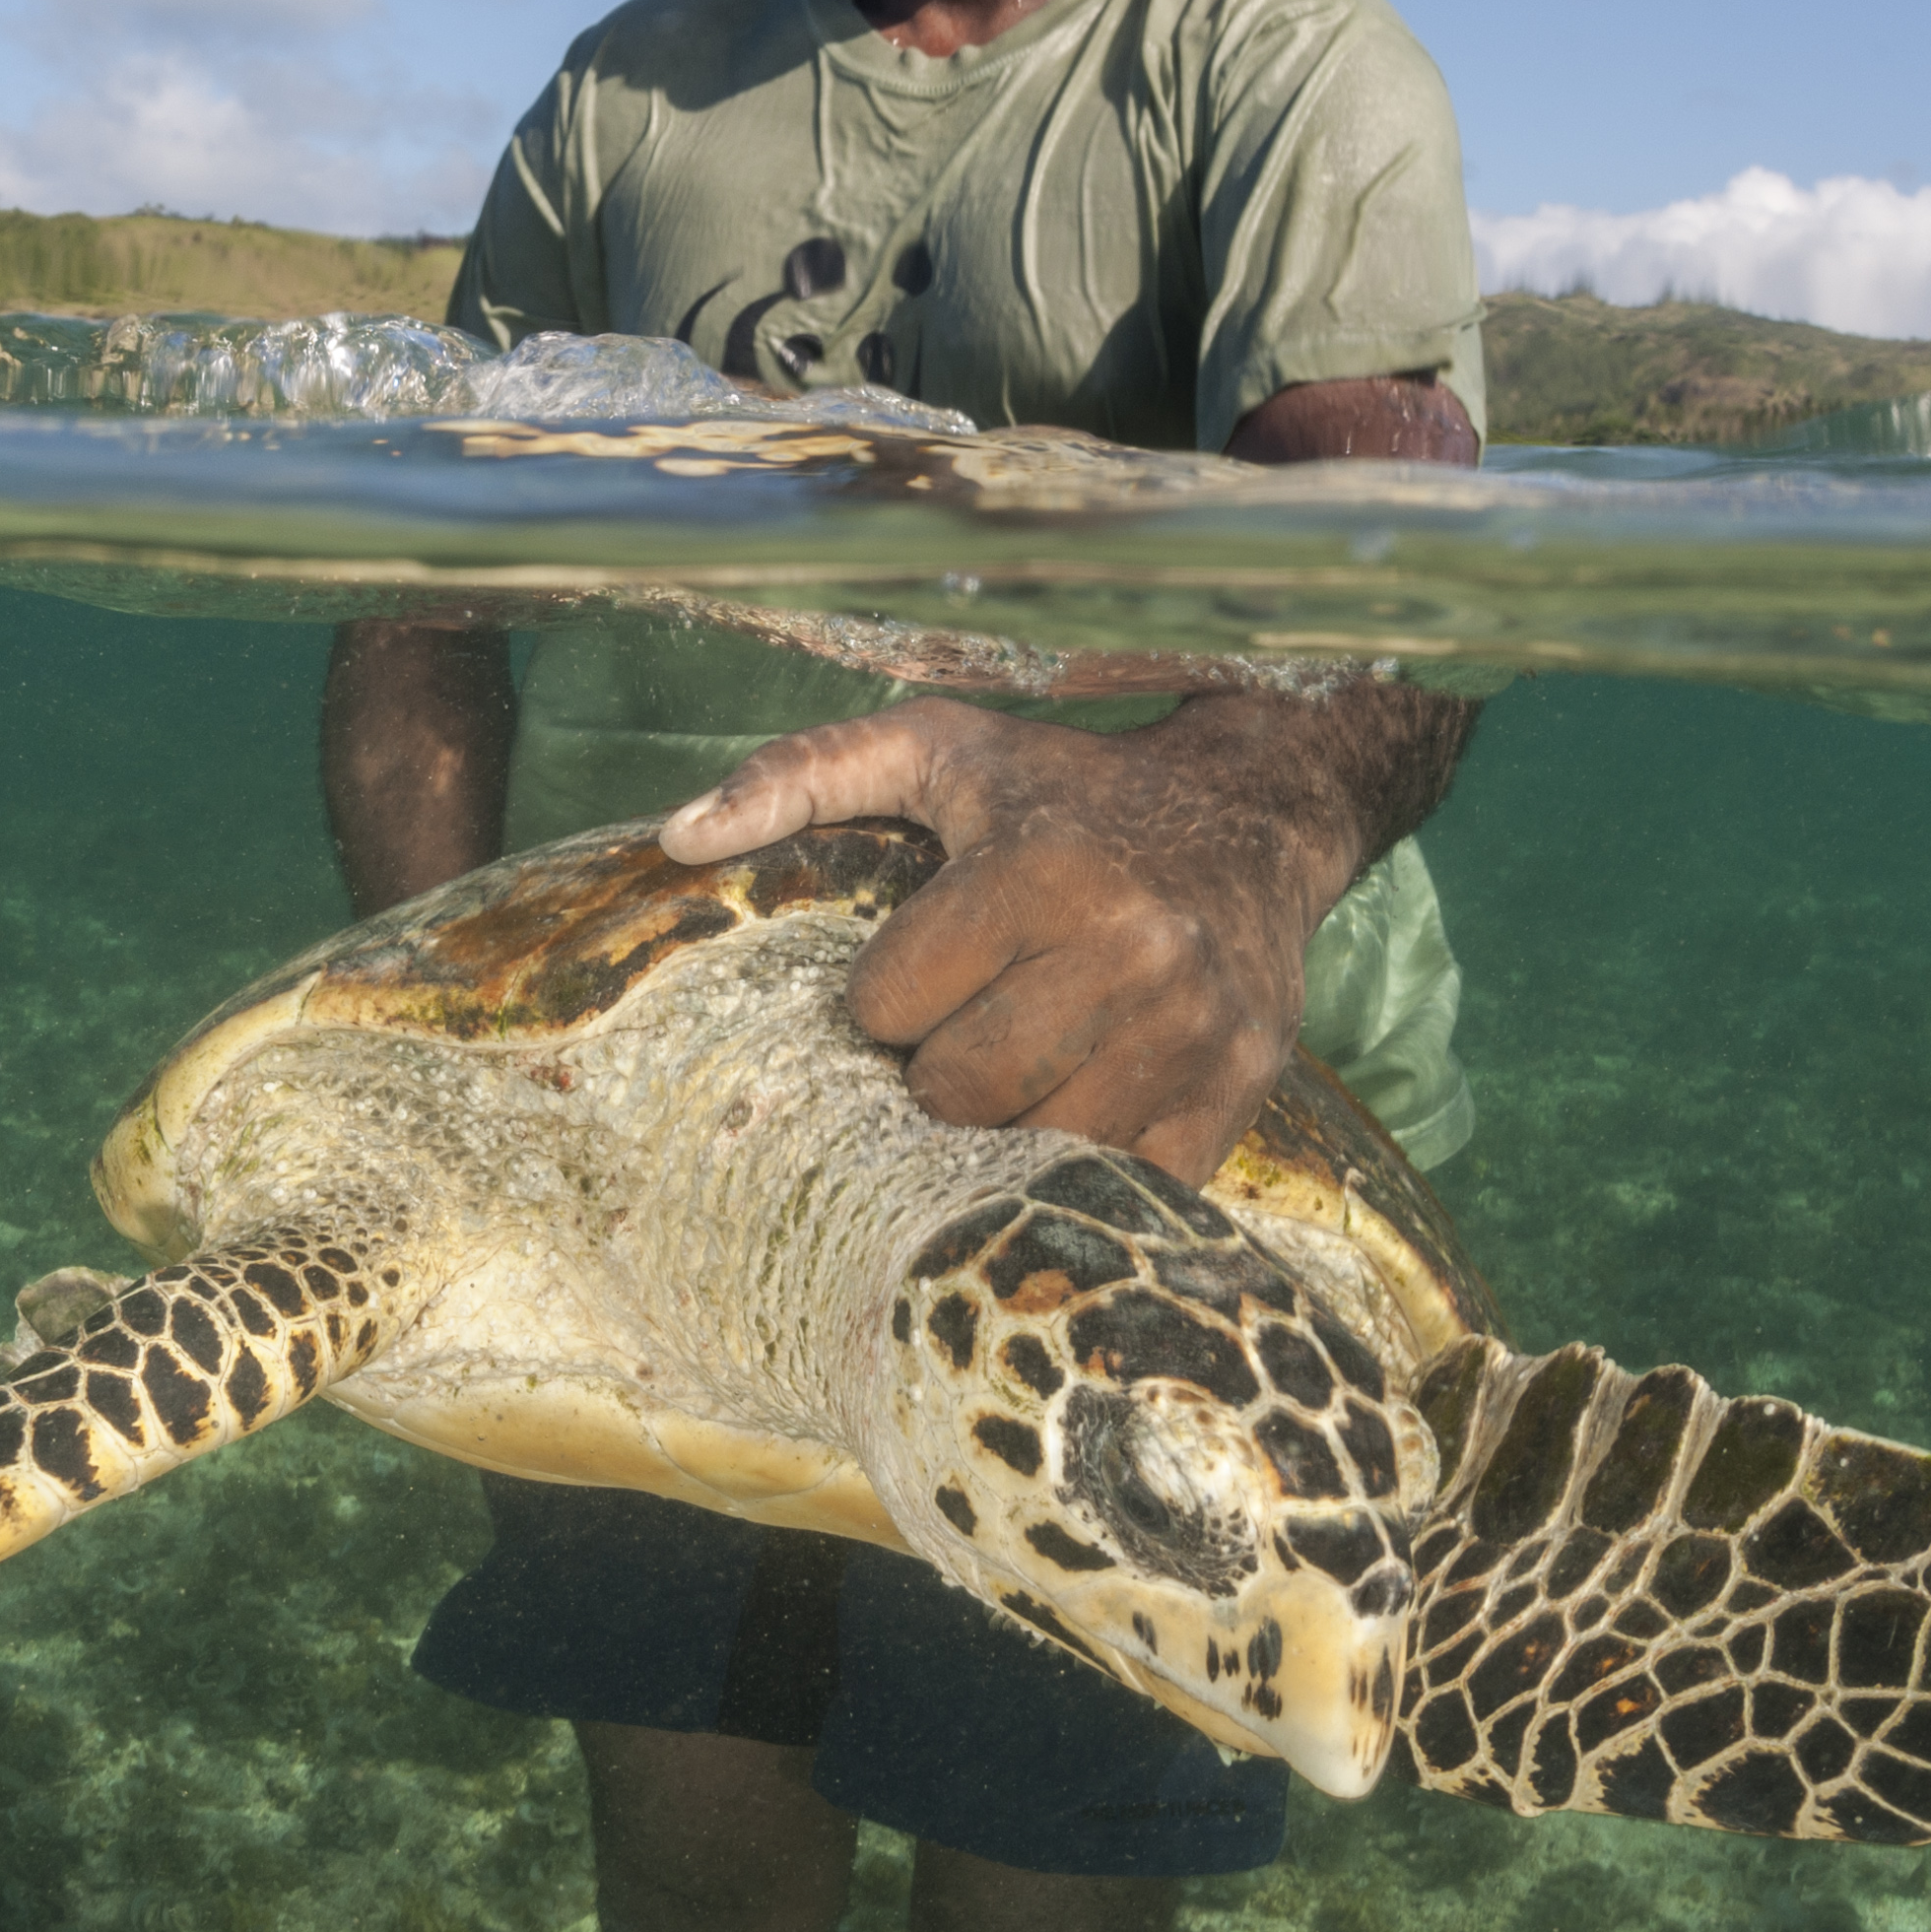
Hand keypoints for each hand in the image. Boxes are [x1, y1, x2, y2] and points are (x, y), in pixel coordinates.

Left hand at [657, 698, 1364, 1182]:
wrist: (1254, 812)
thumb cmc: (1068, 790)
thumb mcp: (936, 749)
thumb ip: (802, 775)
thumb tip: (676, 837)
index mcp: (1041, 871)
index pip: (891, 1003)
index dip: (887, 995)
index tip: (921, 970)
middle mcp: (1129, 952)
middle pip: (957, 1092)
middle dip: (938, 1070)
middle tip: (967, 1026)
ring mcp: (1191, 1032)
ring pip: (1033, 1150)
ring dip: (1006, 1123)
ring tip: (1021, 1063)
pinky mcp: (1235, 1092)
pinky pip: (1124, 1182)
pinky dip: (1086, 1161)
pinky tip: (1080, 1101)